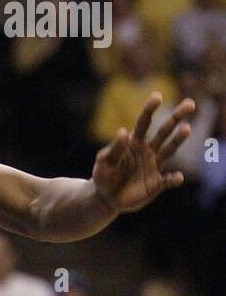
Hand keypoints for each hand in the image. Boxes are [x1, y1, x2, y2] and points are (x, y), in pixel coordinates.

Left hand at [92, 94, 194, 214]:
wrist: (107, 198)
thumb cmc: (104, 176)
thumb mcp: (103, 163)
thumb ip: (114, 149)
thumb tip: (124, 132)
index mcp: (134, 142)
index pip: (144, 122)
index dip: (150, 109)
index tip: (157, 96)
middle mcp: (148, 151)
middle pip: (164, 131)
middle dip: (176, 117)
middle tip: (190, 104)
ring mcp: (154, 166)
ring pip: (169, 150)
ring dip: (178, 139)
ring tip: (187, 129)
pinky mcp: (156, 184)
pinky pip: (168, 181)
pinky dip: (174, 179)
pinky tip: (178, 178)